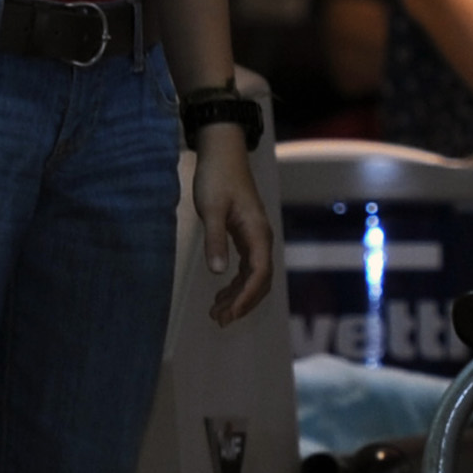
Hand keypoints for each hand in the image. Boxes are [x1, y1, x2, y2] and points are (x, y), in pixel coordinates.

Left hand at [194, 128, 275, 324]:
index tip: (230, 314)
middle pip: (260, 281)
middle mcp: (262, 239)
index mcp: (258, 234)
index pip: (259, 275)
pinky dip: (236, 283)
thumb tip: (217, 273)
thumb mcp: (211, 209)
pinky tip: (221, 293)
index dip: (246, 298)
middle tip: (219, 320)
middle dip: (242, 303)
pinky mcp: (246, 235)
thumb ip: (215, 240)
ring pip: (254, 276)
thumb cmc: (217, 178)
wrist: (222, 153)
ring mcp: (255, 238)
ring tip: (216, 313)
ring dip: (238, 296)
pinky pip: (247, 267)